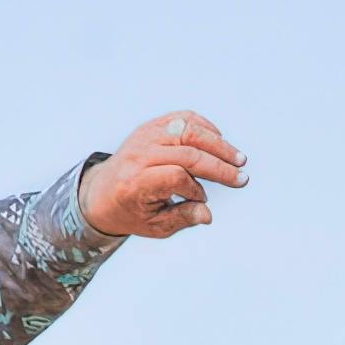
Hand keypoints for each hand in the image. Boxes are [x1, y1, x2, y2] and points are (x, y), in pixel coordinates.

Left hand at [84, 111, 245, 239]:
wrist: (103, 191)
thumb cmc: (131, 211)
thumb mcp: (154, 226)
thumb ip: (182, 219)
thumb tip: (207, 214)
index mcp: (136, 182)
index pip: (175, 177)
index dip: (196, 190)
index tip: (203, 201)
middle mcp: (139, 155)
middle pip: (187, 152)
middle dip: (219, 166)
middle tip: (242, 178)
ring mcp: (144, 136)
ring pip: (188, 130)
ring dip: (218, 144)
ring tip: (238, 159)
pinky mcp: (151, 126)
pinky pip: (183, 118)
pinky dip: (205, 127)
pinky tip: (220, 141)